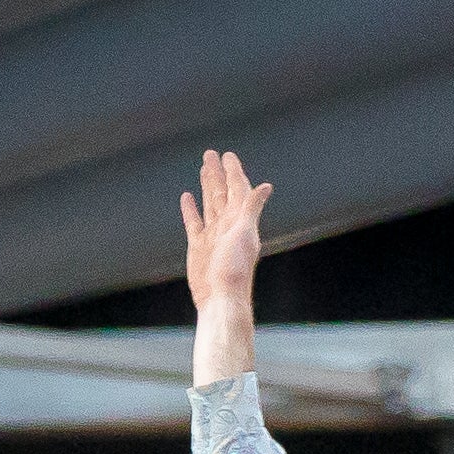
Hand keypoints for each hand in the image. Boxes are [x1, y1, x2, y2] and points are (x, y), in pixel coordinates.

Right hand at [182, 148, 268, 384]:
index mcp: (240, 220)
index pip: (238, 189)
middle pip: (222, 192)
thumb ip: (252, 208)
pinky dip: (191, 209)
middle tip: (212, 154)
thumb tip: (266, 186)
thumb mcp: (245, 234)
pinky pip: (194, 221)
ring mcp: (212, 234)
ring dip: (207, 185)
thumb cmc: (235, 269)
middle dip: (218, 173)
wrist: (219, 298)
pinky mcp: (198, 245)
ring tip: (203, 168)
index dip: (234, 172)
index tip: (228, 155)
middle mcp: (227, 225)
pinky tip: (188, 196)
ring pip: (209, 203)